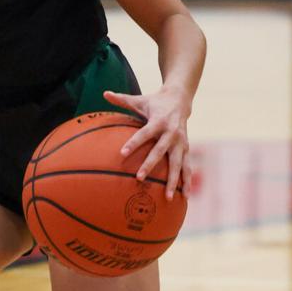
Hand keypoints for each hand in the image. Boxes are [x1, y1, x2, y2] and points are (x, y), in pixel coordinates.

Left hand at [104, 86, 192, 200]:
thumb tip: (104, 93)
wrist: (180, 100)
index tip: (121, 153)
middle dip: (150, 165)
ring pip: (178, 164)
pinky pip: (187, 167)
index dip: (133, 143)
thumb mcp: (139, 100)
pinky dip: (187, 182)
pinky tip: (186, 197)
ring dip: (174, 181)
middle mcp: (171, 133)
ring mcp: (181, 142)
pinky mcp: (187, 149)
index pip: (143, 134)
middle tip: (139, 178)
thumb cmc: (154, 102)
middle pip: (160, 151)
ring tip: (168, 197)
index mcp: (158, 121)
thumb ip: (121, 99)